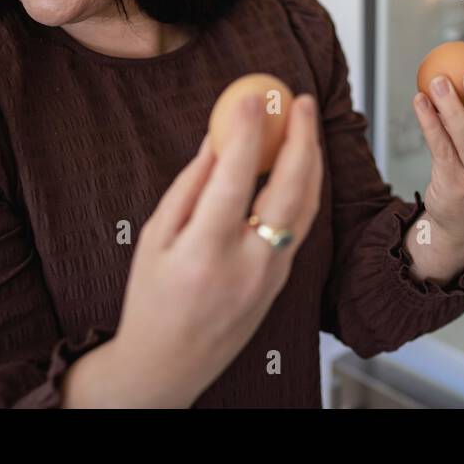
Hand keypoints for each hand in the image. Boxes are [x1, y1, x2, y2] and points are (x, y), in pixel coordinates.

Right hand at [65, 91, 322, 406]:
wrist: (168, 364)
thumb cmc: (151, 300)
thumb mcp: (154, 239)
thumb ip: (189, 187)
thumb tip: (217, 139)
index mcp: (204, 252)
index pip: (235, 179)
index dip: (247, 133)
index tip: (253, 98)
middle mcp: (247, 264)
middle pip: (290, 189)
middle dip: (302, 138)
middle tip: (301, 101)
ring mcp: (272, 274)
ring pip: (307, 206)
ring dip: (312, 158)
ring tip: (305, 121)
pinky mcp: (283, 280)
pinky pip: (301, 224)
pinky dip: (305, 187)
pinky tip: (300, 162)